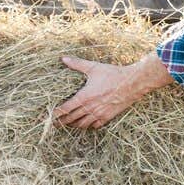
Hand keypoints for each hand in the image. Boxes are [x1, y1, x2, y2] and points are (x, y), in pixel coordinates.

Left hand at [54, 53, 171, 128]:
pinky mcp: (108, 117)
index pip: (65, 109)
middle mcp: (90, 108)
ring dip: (74, 125)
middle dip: (62, 122)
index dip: (56, 114)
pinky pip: (95, 125)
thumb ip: (77, 64)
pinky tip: (87, 123)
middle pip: (71, 120)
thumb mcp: (93, 68)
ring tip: (69, 125)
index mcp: (84, 97)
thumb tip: (63, 59)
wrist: (132, 83)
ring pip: (82, 125)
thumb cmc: (112, 74)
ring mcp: (99, 114)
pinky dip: (89, 125)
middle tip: (56, 124)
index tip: (50, 116)